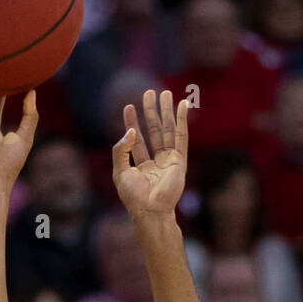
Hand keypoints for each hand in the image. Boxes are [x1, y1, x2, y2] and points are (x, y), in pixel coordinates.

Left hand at [112, 89, 187, 217]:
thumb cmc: (134, 196)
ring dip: (166, 111)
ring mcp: (169, 161)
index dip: (132, 123)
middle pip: (154, 131)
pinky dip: (182, 120)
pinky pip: (182, 136)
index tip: (128, 107)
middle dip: (151, 112)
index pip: (137, 140)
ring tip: (165, 93)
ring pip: (168, 130)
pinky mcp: (180, 160)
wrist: (151, 209)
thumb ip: (121, 150)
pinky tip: (182, 105)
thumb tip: (131, 131)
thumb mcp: (120, 171)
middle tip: (149, 92)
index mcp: (141, 167)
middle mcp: (156, 162)